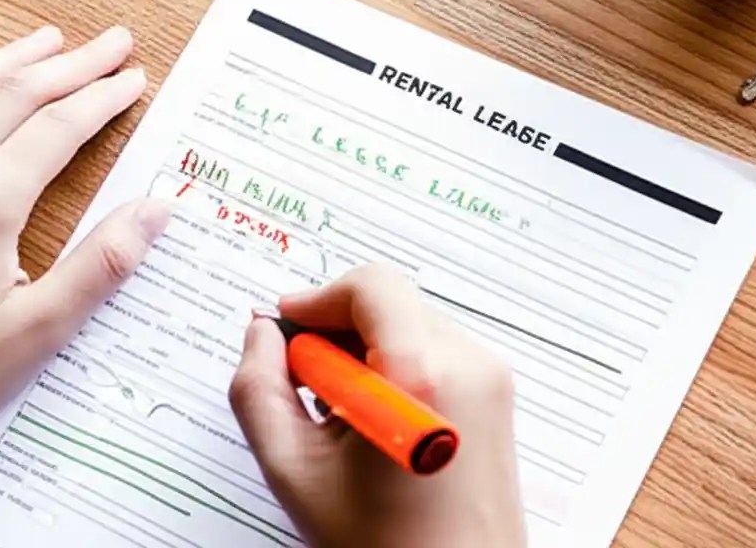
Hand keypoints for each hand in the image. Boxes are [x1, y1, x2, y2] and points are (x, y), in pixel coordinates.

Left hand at [0, 25, 170, 463]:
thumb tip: (157, 208)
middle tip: (113, 41)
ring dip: (7, 60)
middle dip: (71, 63)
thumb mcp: (40, 330)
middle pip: (14, 94)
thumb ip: (102, 263)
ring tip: (47, 40)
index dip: (103, 97)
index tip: (135, 76)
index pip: (59, 126)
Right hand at [229, 266, 525, 547]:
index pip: (369, 286)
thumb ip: (259, 389)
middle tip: (302, 382)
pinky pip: (434, 352)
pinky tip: (370, 422)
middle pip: (389, 303)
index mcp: (424, 376)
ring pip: (409, 325)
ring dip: (363, 351)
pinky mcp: (496, 397)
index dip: (316, 299)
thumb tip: (262, 335)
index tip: (284, 329)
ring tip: (337, 415)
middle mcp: (469, 365)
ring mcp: (491, 380)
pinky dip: (393, 368)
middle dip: (336, 330)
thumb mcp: (294, 469)